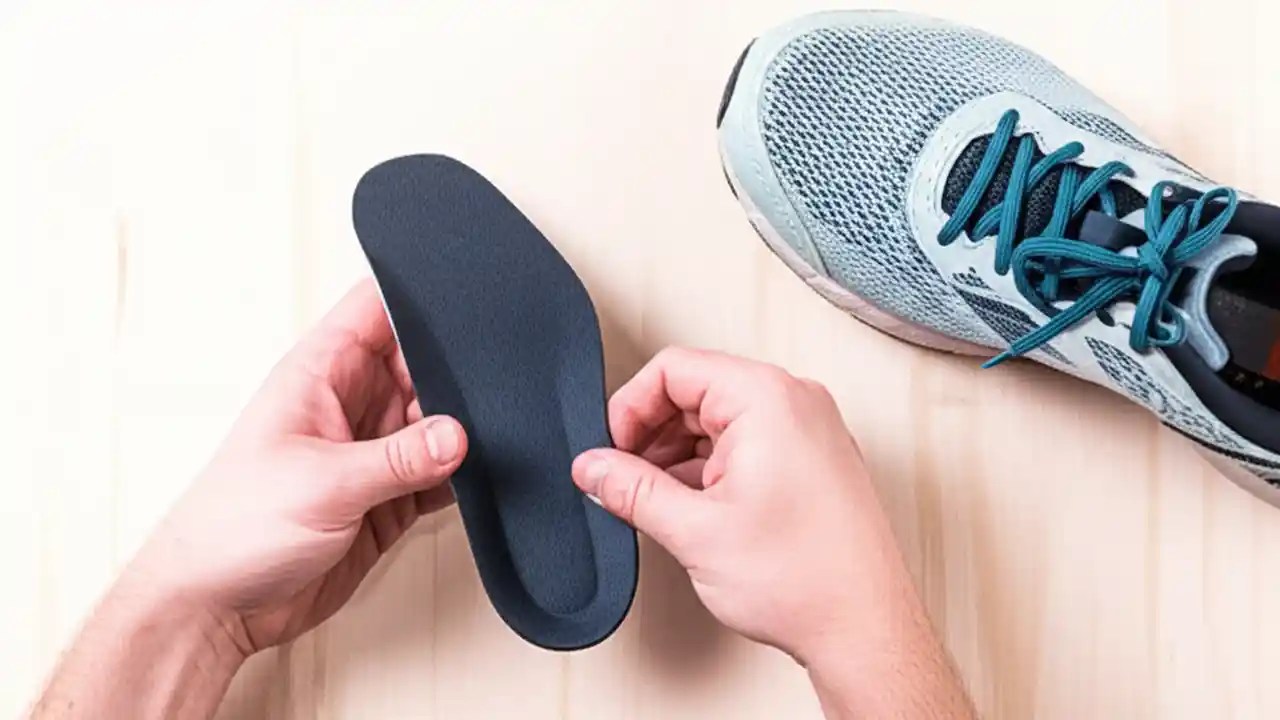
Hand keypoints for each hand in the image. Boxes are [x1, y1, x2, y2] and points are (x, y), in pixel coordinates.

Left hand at [126, 279, 467, 655]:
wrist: (216, 606)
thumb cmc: (234, 528)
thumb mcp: (324, 483)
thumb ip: (399, 458)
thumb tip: (457, 435)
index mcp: (322, 374)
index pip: (376, 309)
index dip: (418, 299)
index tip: (465, 308)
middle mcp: (350, 406)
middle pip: (421, 364)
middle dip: (456, 374)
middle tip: (485, 397)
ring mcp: (371, 451)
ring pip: (437, 421)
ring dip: (463, 431)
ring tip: (487, 441)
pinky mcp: (388, 498)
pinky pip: (440, 474)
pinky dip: (462, 477)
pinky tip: (476, 481)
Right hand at [571, 347, 971, 717]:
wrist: (865, 629)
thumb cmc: (806, 580)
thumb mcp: (695, 530)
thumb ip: (632, 490)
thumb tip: (593, 468)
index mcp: (767, 398)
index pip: (674, 368)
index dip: (630, 408)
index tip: (612, 450)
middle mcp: (794, 403)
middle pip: (696, 390)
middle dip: (652, 434)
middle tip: (624, 479)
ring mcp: (808, 431)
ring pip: (719, 420)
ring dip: (678, 455)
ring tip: (655, 502)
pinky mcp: (813, 460)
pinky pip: (747, 442)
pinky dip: (710, 468)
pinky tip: (690, 509)